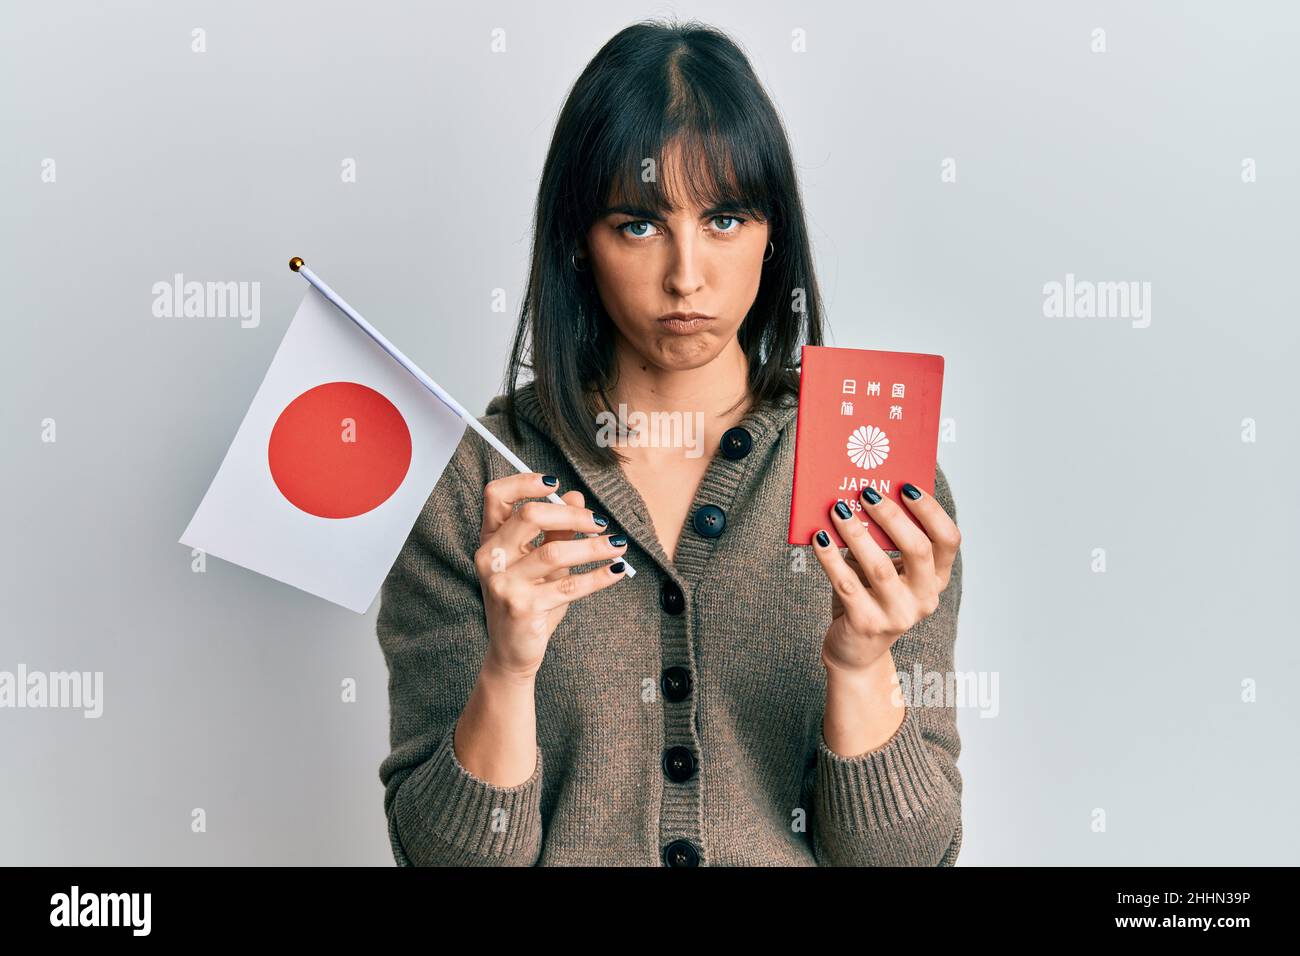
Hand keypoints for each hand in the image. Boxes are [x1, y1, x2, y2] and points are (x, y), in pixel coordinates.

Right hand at [475, 473, 627, 681]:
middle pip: (529, 515)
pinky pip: (569, 585)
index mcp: (490, 540)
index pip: (496, 496)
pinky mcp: (522, 607)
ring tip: (617, 545)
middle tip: (599, 522)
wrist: (512, 652)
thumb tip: (576, 497)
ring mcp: (503, 584)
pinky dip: (598, 576)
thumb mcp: (541, 562)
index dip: (524, 482)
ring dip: (593, 547)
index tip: (556, 482)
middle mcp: (491, 558)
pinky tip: (616, 570)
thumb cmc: (526, 601)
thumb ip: (556, 530)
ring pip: (554, 552)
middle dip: (572, 515)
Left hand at [810, 483, 959, 679]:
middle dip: (891, 516)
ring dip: (856, 533)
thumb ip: (883, 540)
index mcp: (935, 578)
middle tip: (867, 493)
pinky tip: (818, 538)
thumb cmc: (870, 597)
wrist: (855, 650)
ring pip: (879, 567)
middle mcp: (924, 598)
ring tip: (838, 510)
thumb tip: (862, 496)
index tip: (907, 487)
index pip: (948, 540)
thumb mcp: (885, 568)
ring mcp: (898, 614)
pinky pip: (846, 584)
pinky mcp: (867, 624)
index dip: (931, 511)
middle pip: (918, 550)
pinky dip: (830, 558)